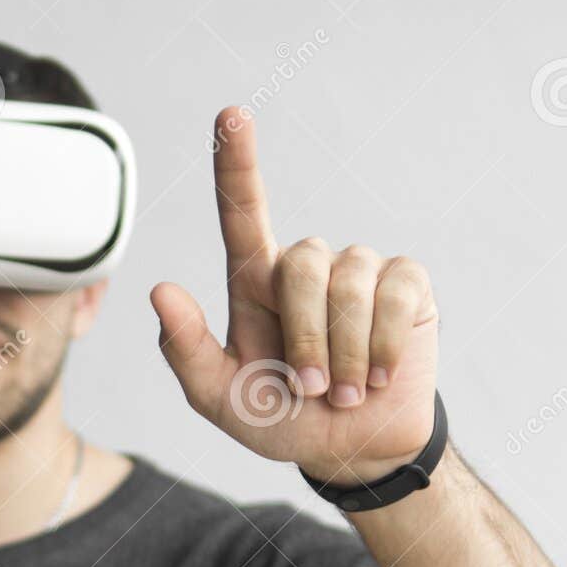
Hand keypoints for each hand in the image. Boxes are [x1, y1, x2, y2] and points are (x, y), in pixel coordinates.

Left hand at [151, 108, 439, 485]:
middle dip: (305, 336)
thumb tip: (160, 290)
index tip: (230, 116)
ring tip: (345, 389)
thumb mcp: (222, 399)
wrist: (352, 450)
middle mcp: (307, 266)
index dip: (236, 164)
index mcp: (256, 284)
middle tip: (313, 390)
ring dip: (344, 351)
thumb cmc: (280, 421)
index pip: (242, 213)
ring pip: (348, 280)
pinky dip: (381, 344)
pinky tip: (380, 374)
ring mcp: (360, 270)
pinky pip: (394, 292)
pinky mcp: (406, 284)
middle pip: (301, 262)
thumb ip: (186, 352)